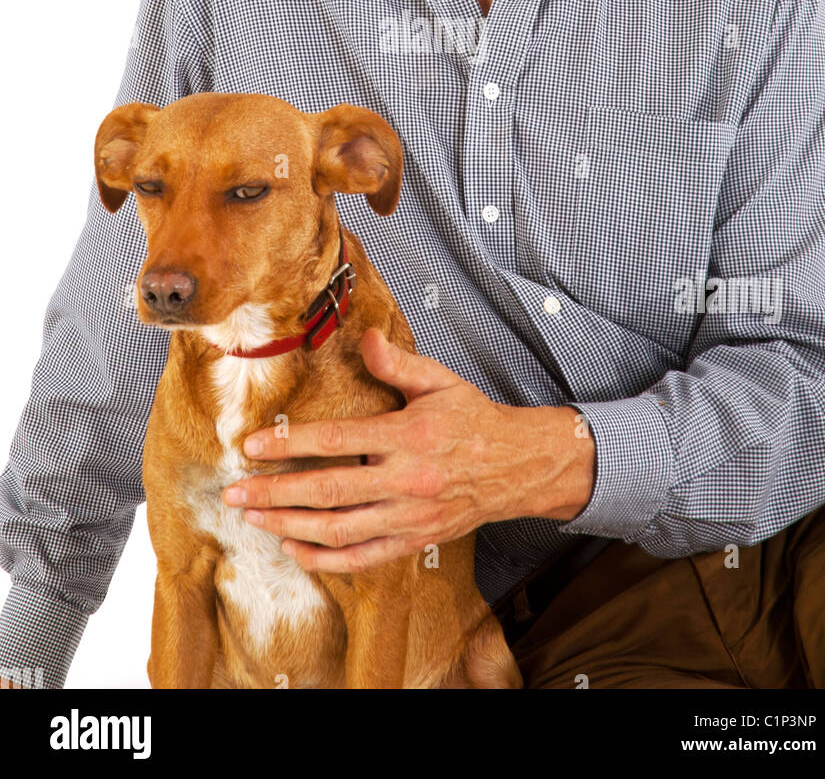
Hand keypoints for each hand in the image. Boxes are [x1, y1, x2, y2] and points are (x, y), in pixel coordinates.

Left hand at [221, 327, 596, 571]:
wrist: (516, 467)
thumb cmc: (473, 420)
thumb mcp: (440, 381)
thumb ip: (398, 363)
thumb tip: (365, 339)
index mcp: (409, 436)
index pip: (337, 441)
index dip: (290, 444)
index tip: (252, 445)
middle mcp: (406, 481)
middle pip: (328, 492)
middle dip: (274, 493)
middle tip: (234, 492)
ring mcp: (409, 517)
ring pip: (338, 530)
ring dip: (289, 526)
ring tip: (253, 518)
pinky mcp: (413, 541)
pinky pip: (361, 558)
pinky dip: (324, 559)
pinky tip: (293, 548)